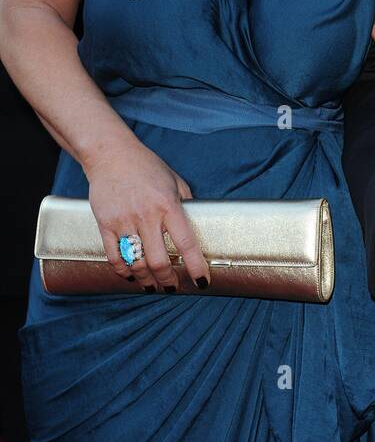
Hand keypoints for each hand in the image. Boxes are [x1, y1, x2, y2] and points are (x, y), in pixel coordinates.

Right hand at [85, 140, 211, 290]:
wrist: (110, 154)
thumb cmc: (146, 166)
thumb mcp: (174, 181)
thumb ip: (186, 203)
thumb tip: (197, 226)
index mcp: (168, 205)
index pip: (186, 243)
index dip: (195, 266)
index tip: (202, 281)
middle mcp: (147, 215)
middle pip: (159, 261)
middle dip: (168, 280)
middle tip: (172, 287)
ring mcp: (124, 221)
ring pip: (136, 263)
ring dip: (146, 280)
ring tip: (152, 285)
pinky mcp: (105, 224)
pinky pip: (114, 256)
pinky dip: (123, 271)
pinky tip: (131, 275)